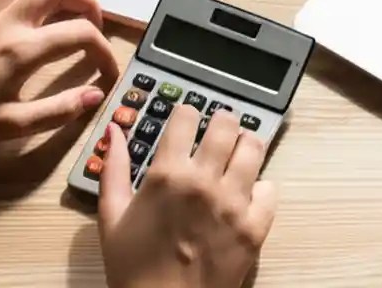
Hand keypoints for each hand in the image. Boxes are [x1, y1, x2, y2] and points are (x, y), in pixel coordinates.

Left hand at [0, 0, 119, 150]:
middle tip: (94, 26)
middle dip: (86, 1)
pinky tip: (28, 15)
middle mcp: (6, 23)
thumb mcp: (11, 125)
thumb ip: (58, 110)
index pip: (80, 34)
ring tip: (63, 14)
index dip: (104, 51)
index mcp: (21, 51)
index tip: (107, 72)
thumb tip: (94, 95)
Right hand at [98, 107, 276, 287]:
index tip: (186, 120)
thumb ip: (113, 168)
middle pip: (227, 124)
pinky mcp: (256, 227)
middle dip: (221, 122)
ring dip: (245, 145)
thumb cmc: (132, 268)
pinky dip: (261, 187)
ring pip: (254, 148)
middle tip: (217, 131)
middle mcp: (205, 182)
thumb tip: (114, 129)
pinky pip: (270, 189)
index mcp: (167, 175)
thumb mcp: (111, 217)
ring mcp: (234, 204)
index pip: (187, 116)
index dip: (186, 114)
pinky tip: (247, 193)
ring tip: (236, 153)